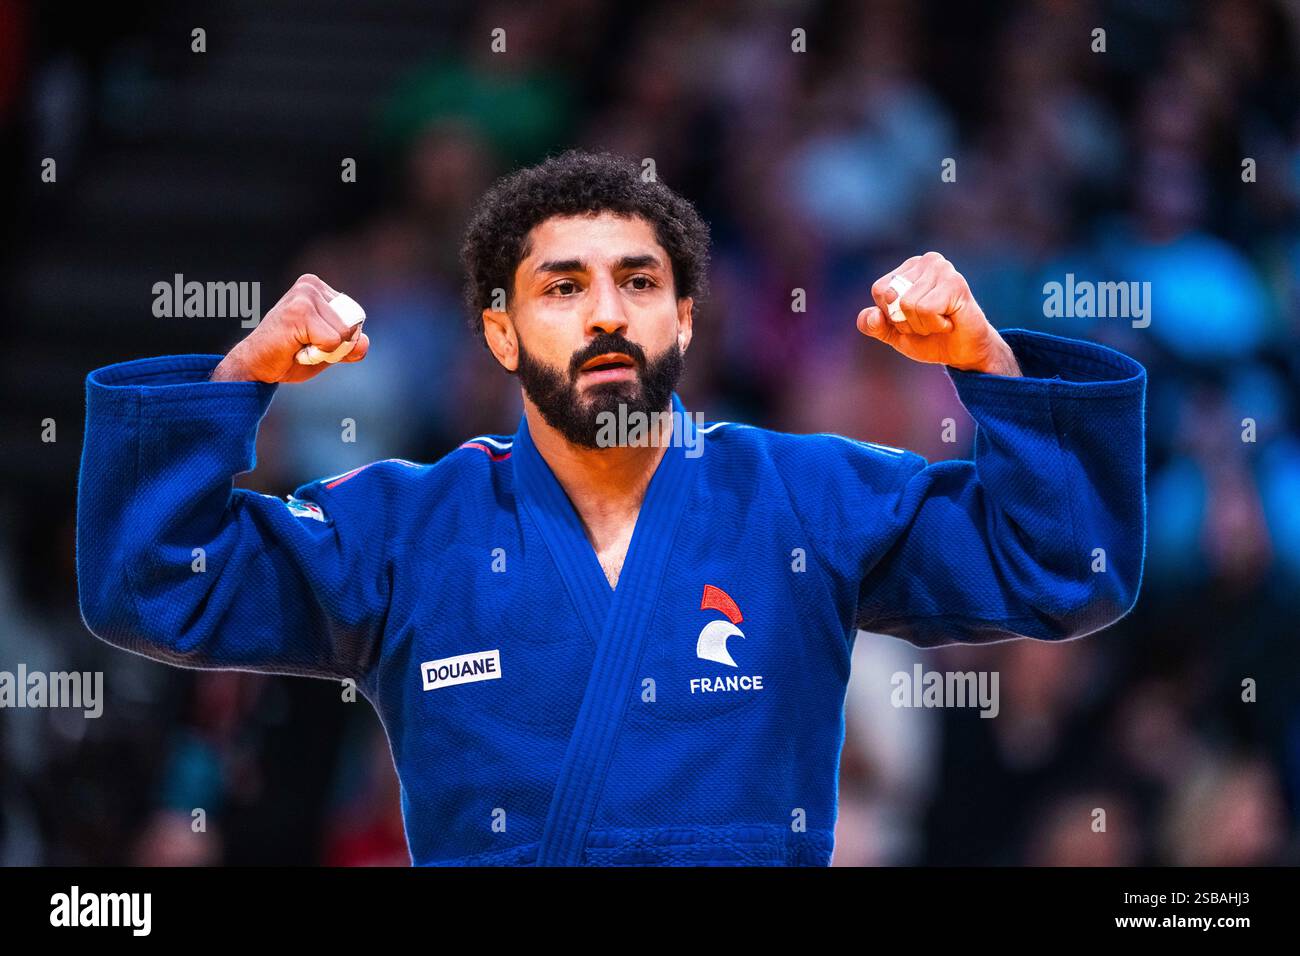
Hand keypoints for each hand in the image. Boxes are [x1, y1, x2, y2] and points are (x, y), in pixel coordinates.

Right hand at [210, 274, 369, 382]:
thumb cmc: (290, 356)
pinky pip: (332, 341)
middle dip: (335, 346)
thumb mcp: (329, 351)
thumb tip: (363, 342)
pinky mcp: (299, 311)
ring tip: (300, 346)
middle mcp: (311, 285)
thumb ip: (350, 346)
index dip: (342, 340)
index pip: (355, 318)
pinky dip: (318, 354)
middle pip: (352, 325)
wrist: (255, 366)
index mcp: (319, 289)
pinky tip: (296, 349)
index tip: (313, 341)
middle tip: (305, 346)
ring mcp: (304, 295)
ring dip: (325, 351)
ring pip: (343, 334)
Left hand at [856, 252, 1019, 375]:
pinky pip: (926, 309)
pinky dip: (935, 324)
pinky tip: (949, 321)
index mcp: (908, 268)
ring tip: (940, 321)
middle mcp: (926, 261)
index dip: (890, 314)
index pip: (879, 290)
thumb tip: (872, 315)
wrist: (963, 353)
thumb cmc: (929, 338)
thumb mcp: (893, 334)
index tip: (912, 319)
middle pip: (892, 297)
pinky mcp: (955, 283)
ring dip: (922, 324)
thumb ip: (873, 325)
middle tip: (928, 322)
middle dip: (905, 321)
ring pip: (908, 304)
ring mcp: (942, 269)